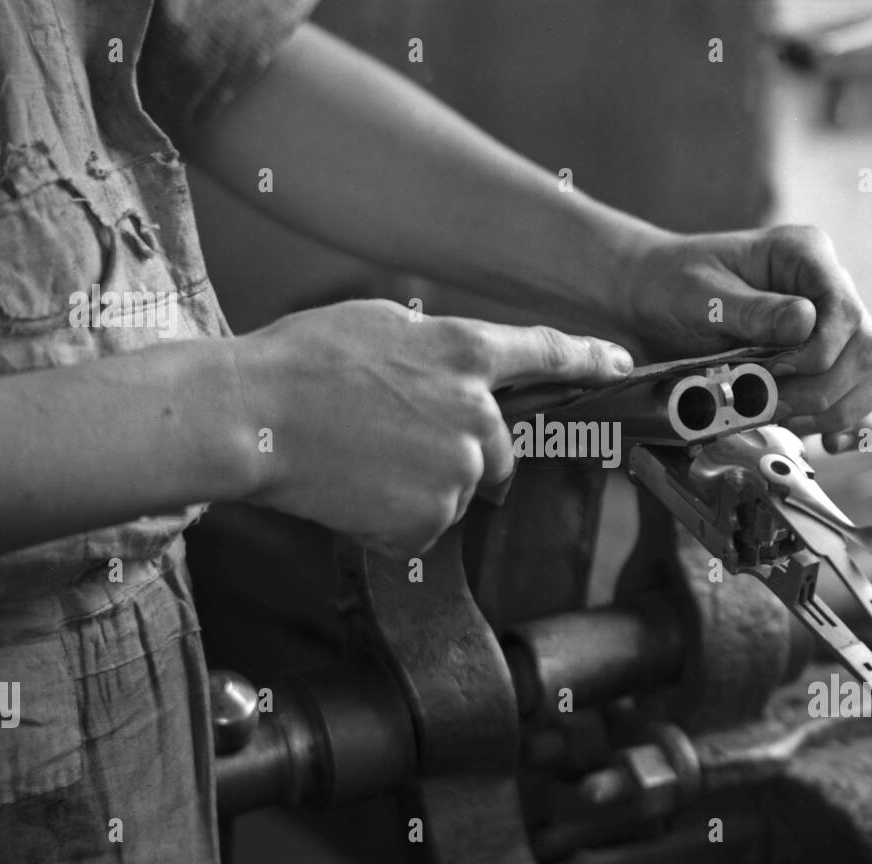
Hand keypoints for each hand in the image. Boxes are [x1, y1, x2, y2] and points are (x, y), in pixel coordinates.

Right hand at [229, 299, 632, 556]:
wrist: (253, 416)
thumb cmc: (300, 362)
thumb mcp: (379, 326)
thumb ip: (436, 352)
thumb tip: (455, 373)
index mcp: (464, 352)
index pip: (546, 353)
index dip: (587, 358)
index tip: (618, 363)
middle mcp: (477, 413)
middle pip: (500, 451)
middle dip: (464, 458)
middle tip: (394, 447)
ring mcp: (459, 469)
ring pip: (457, 493)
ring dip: (418, 490)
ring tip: (357, 463)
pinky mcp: (432, 518)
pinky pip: (423, 530)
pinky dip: (392, 524)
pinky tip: (352, 493)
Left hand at [618, 225, 871, 452]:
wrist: (652, 302)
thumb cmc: (672, 287)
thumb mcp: (701, 294)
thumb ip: (753, 310)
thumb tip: (806, 323)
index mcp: (805, 254)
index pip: (846, 309)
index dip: (818, 354)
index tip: (773, 375)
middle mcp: (830, 288)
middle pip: (867, 349)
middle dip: (821, 391)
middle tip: (769, 408)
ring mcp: (834, 327)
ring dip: (835, 411)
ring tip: (784, 421)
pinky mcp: (828, 363)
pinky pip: (866, 395)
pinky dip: (854, 422)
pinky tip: (830, 443)